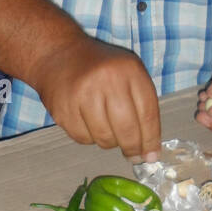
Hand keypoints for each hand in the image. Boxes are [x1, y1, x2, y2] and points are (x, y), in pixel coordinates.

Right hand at [30, 34, 161, 159]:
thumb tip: (149, 151)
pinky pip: (83, 139)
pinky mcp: (63, 108)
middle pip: (126, 129)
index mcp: (129, 70)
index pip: (147, 114)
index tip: (152, 156)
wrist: (59, 54)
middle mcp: (106, 80)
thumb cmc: (101, 68)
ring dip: (109, 141)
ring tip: (108, 129)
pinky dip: (89, 137)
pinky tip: (88, 123)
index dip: (151, 140)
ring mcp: (82, 94)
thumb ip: (143, 107)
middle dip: (132, 148)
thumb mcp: (129, 74)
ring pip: (104, 138)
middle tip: (134, 155)